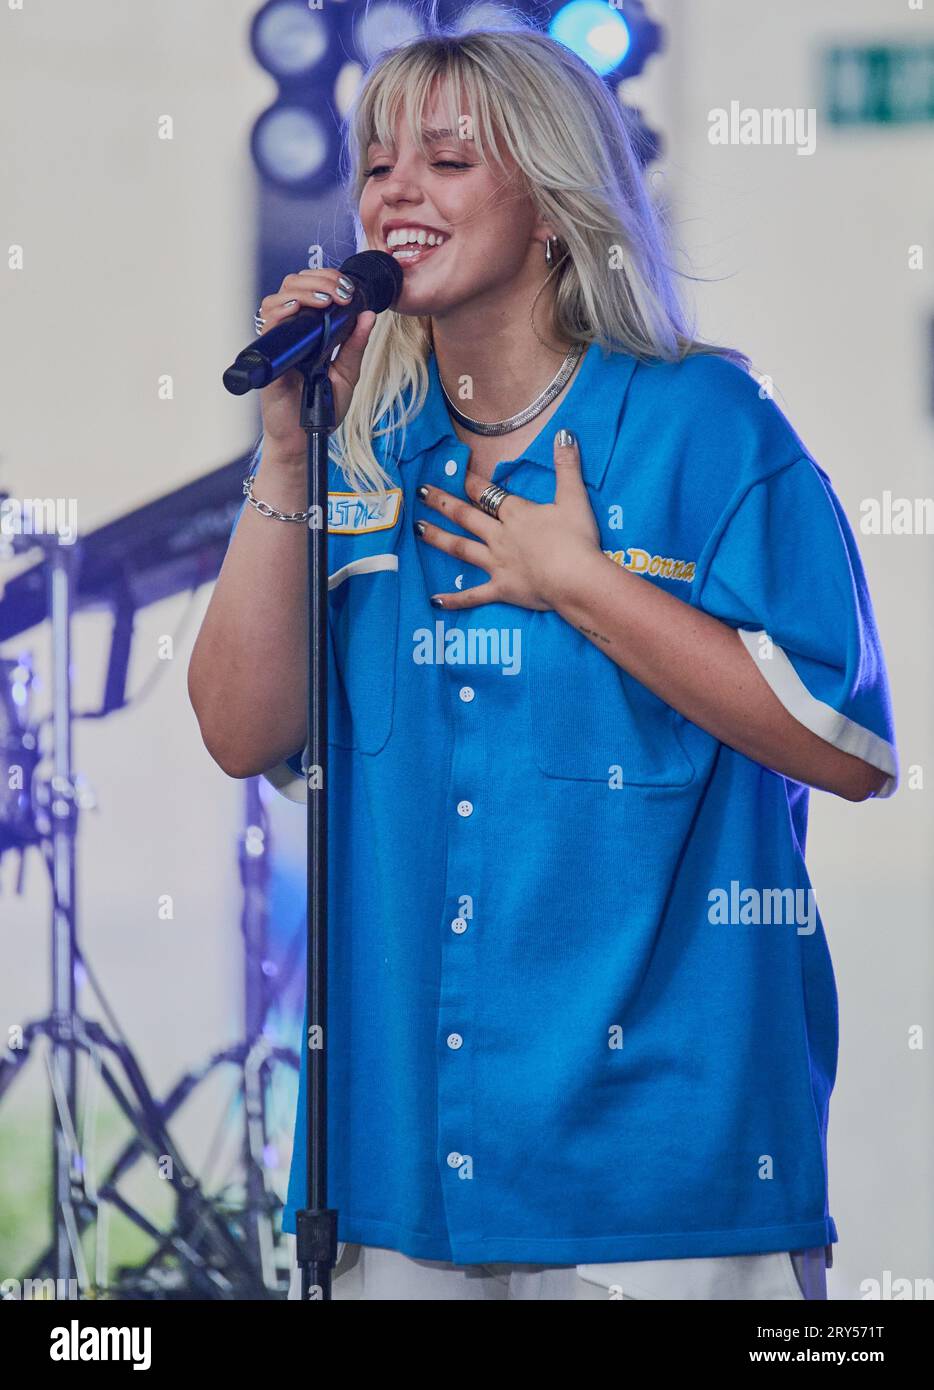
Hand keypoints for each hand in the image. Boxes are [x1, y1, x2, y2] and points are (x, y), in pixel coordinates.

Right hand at [257, 268, 376, 456]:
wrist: (304, 438)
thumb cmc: (320, 410)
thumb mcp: (347, 375)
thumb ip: (355, 346)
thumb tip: (368, 315)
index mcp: (311, 332)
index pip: (312, 289)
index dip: (329, 280)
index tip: (350, 289)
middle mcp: (292, 332)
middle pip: (294, 285)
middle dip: (319, 279)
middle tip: (341, 292)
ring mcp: (278, 343)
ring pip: (278, 298)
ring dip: (302, 290)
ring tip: (325, 299)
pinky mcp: (268, 357)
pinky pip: (268, 326)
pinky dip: (281, 311)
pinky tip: (297, 308)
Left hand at [414, 430, 602, 610]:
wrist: (575, 578)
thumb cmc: (576, 538)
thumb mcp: (575, 498)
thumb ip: (567, 466)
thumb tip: (564, 434)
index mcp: (516, 513)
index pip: (488, 493)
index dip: (471, 482)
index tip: (455, 472)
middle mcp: (500, 536)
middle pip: (466, 516)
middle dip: (443, 502)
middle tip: (421, 493)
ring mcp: (497, 563)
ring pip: (461, 549)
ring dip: (438, 538)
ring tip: (418, 529)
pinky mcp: (501, 589)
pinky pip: (473, 596)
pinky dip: (454, 599)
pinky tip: (435, 601)